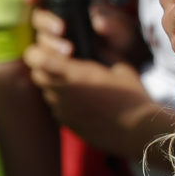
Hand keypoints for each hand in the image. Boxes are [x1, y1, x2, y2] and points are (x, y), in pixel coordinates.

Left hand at [23, 7, 160, 157]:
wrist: (137, 132)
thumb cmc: (132, 97)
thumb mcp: (120, 67)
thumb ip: (102, 53)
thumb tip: (94, 43)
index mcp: (74, 75)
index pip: (37, 58)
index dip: (40, 52)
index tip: (55, 50)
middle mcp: (63, 93)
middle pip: (36, 75)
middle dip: (45, 67)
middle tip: (64, 64)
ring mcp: (63, 111)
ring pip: (47, 92)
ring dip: (55, 85)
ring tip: (78, 84)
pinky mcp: (68, 125)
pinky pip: (58, 108)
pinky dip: (64, 102)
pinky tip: (85, 102)